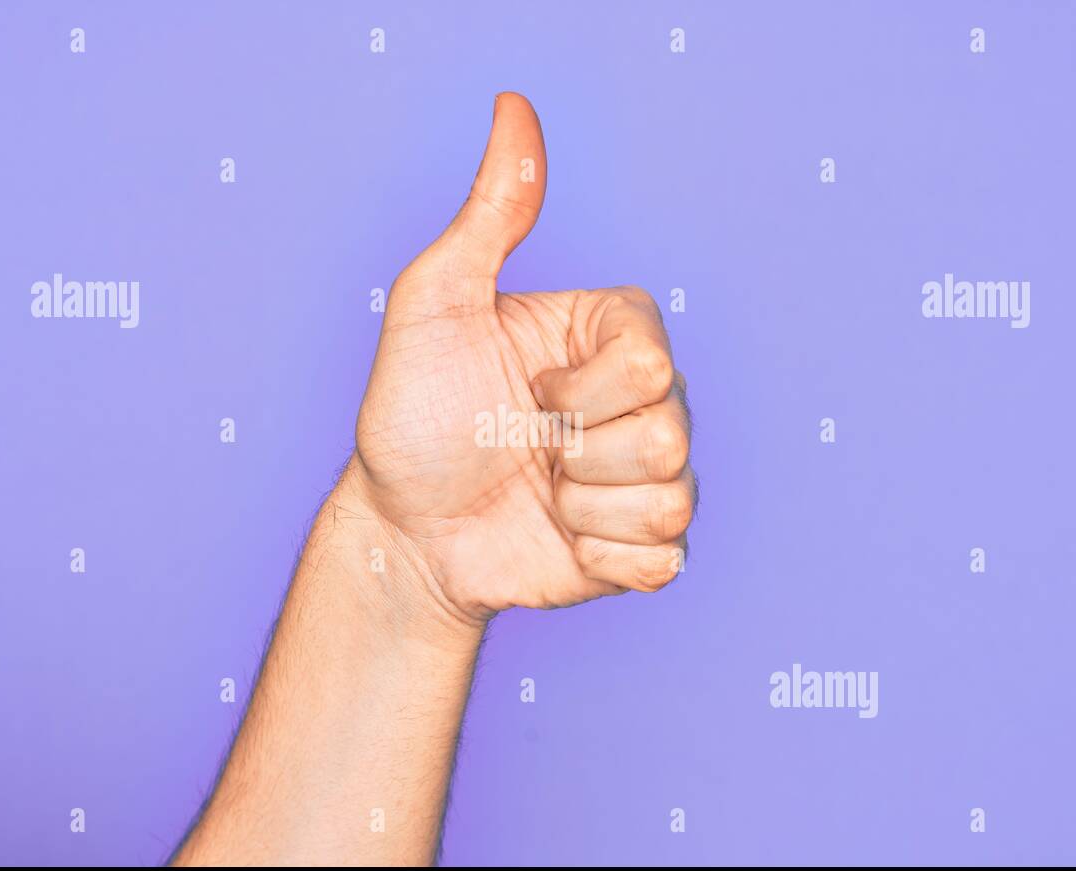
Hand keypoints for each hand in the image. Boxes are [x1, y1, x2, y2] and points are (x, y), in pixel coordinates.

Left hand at [348, 92, 694, 621]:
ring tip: (541, 491)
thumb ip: (491, 211)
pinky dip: (598, 556)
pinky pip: (661, 558)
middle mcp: (646, 399)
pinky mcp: (645, 545)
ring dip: (582, 505)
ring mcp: (649, 473)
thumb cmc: (413, 414)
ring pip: (668, 495)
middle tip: (527, 448)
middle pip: (669, 429)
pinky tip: (560, 536)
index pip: (649, 357)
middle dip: (574, 450)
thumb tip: (513, 108)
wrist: (405, 530)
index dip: (576, 389)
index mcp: (613, 334)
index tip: (525, 390)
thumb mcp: (434, 303)